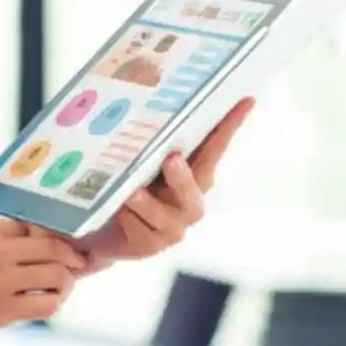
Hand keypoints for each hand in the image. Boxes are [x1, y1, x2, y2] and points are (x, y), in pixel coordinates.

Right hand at [0, 218, 87, 345]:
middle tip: (72, 271)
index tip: (63, 250)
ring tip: (56, 291)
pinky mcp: (2, 309)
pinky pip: (46, 303)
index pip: (37, 225)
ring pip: (57, 274)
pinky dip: (52, 304)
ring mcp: (0, 279)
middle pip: (54, 247)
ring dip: (64, 284)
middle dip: (70, 261)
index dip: (56, 238)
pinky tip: (42, 305)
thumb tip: (38, 242)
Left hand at [79, 97, 256, 263]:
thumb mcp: (135, 161)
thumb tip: (143, 100)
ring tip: (133, 192)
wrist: (100, 230)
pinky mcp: (150, 245)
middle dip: (184, 173)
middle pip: (196, 184)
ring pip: (166, 215)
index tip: (246, 100)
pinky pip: (142, 232)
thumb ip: (146, 143)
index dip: (229, 126)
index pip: (213, 147)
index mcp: (192, 174)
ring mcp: (172, 225)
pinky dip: (130, 219)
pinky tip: (118, 211)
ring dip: (149, 203)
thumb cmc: (124, 186)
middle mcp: (188, 200)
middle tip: (171, 158)